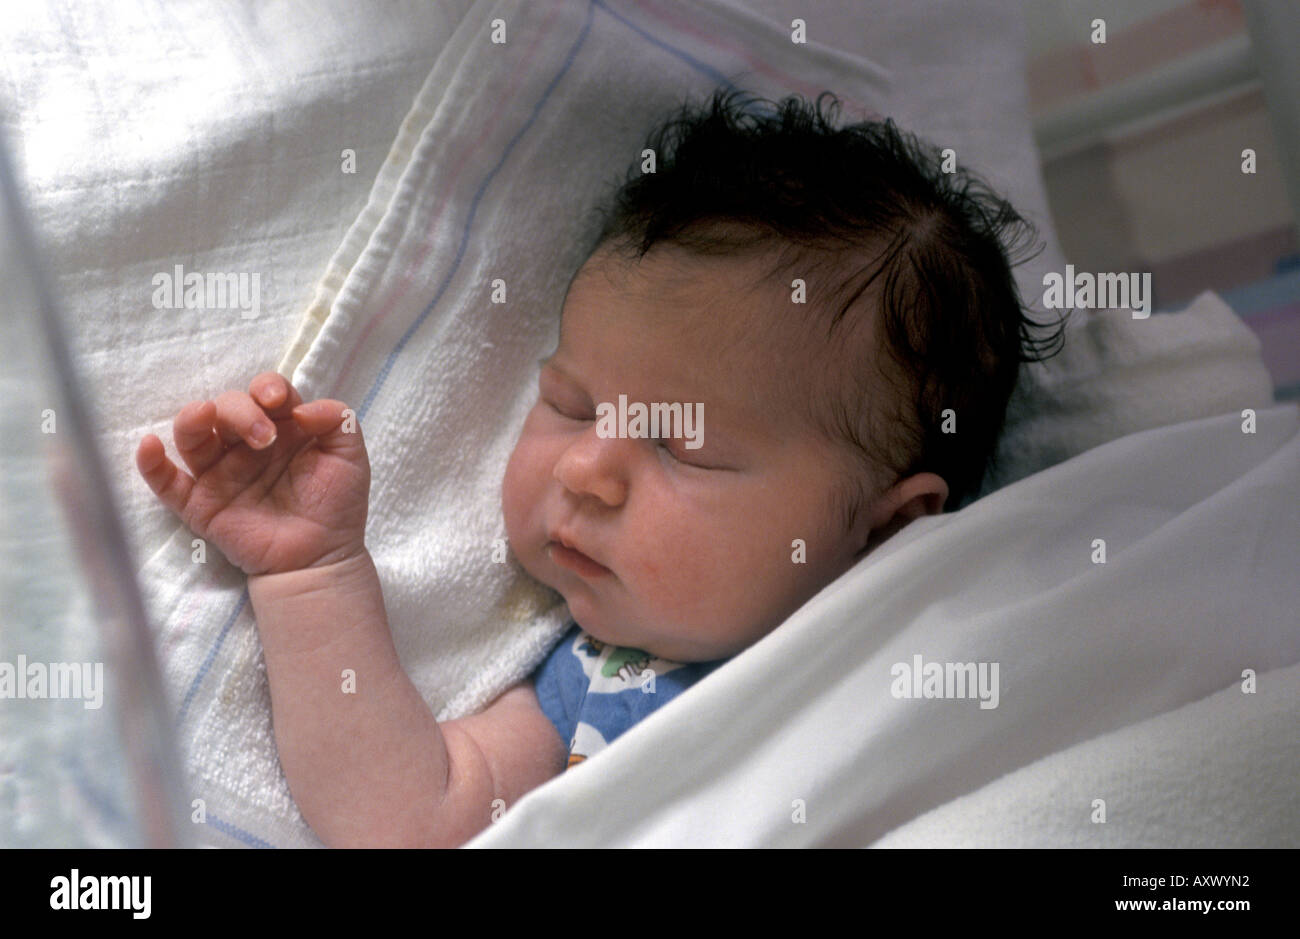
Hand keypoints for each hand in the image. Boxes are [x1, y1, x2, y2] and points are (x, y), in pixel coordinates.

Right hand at [136, 372, 369, 575]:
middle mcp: (245, 444)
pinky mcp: (200, 504)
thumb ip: (338, 422)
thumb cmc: (336, 505)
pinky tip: (150, 446)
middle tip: (266, 438)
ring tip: (206, 417)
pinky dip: (151, 463)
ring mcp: (219, 472)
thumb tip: (303, 409)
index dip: (267, 387)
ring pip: (192, 434)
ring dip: (194, 420)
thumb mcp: (351, 457)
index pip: (264, 392)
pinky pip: (165, 482)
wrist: (322, 558)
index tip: (277, 401)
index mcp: (281, 426)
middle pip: (227, 406)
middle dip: (241, 411)